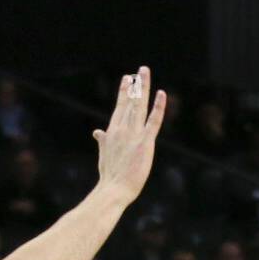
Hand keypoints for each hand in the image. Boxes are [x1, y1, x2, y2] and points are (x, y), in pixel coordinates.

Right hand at [93, 66, 166, 204]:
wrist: (113, 190)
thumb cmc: (110, 176)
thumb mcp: (104, 154)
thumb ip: (103, 140)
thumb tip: (97, 131)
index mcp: (112, 132)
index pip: (120, 107)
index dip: (124, 92)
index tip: (127, 79)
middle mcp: (121, 129)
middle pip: (130, 102)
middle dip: (136, 85)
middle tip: (141, 69)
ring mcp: (133, 135)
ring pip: (139, 106)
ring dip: (143, 88)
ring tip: (145, 72)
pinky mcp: (145, 142)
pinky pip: (153, 121)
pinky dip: (158, 107)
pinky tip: (162, 94)